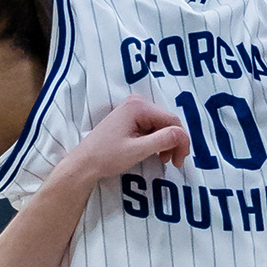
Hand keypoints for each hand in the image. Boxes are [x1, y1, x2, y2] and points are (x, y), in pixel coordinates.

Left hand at [63, 95, 189, 181]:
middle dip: (174, 142)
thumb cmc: (107, 157)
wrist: (84, 163)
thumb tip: (183, 135)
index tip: (179, 162)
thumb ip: (162, 140)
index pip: (172, 120)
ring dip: (166, 142)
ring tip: (163, 160)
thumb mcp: (137, 150)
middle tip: (174, 163)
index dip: (181, 141)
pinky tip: (154, 153)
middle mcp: (137, 102)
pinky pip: (152, 127)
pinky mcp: (130, 118)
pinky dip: (157, 140)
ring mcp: (133, 109)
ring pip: (161, 125)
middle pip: (168, 121)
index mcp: (139, 106)